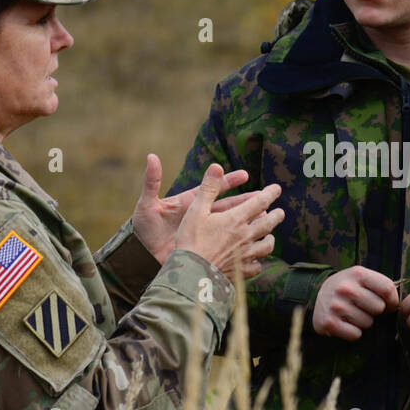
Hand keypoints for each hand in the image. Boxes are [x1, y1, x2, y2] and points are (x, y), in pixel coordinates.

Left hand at [131, 154, 257, 264]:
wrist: (142, 253)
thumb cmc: (143, 227)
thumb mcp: (147, 204)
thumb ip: (151, 181)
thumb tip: (151, 156)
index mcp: (190, 201)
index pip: (213, 188)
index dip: (228, 181)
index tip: (245, 175)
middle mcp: (201, 215)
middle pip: (229, 205)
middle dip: (248, 200)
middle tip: (266, 194)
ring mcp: (204, 232)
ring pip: (231, 224)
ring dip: (248, 220)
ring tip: (267, 217)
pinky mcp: (205, 246)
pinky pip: (226, 243)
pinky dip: (240, 242)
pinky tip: (255, 243)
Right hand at [171, 164, 283, 277]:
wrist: (192, 273)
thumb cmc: (191, 240)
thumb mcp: (196, 210)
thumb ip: (208, 188)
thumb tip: (216, 166)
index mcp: (236, 219)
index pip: (260, 202)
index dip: (270, 194)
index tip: (277, 189)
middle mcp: (246, 236)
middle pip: (268, 224)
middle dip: (276, 216)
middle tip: (280, 212)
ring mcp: (246, 255)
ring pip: (266, 245)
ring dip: (270, 239)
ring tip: (270, 236)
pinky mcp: (242, 271)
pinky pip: (257, 266)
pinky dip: (258, 261)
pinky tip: (255, 260)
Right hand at [312, 266, 398, 340]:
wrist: (316, 295)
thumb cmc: (347, 288)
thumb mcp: (360, 277)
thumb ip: (379, 285)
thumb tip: (399, 305)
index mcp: (357, 274)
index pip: (387, 289)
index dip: (392, 301)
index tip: (388, 305)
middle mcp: (346, 288)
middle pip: (379, 308)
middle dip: (376, 311)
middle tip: (365, 308)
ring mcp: (336, 306)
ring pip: (368, 323)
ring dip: (364, 322)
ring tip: (352, 314)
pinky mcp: (329, 323)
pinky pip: (355, 334)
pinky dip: (353, 332)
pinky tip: (345, 323)